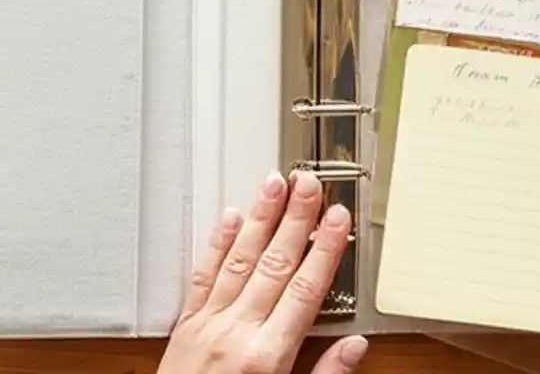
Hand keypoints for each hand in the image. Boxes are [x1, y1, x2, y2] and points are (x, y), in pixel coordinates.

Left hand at [159, 171, 367, 373]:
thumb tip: (354, 347)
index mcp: (268, 357)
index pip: (306, 289)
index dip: (326, 249)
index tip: (338, 217)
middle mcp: (237, 333)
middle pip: (275, 264)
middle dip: (295, 219)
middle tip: (309, 183)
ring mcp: (208, 327)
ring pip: (240, 260)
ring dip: (259, 218)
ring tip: (274, 184)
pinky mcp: (185, 329)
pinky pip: (202, 278)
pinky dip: (217, 245)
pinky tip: (229, 218)